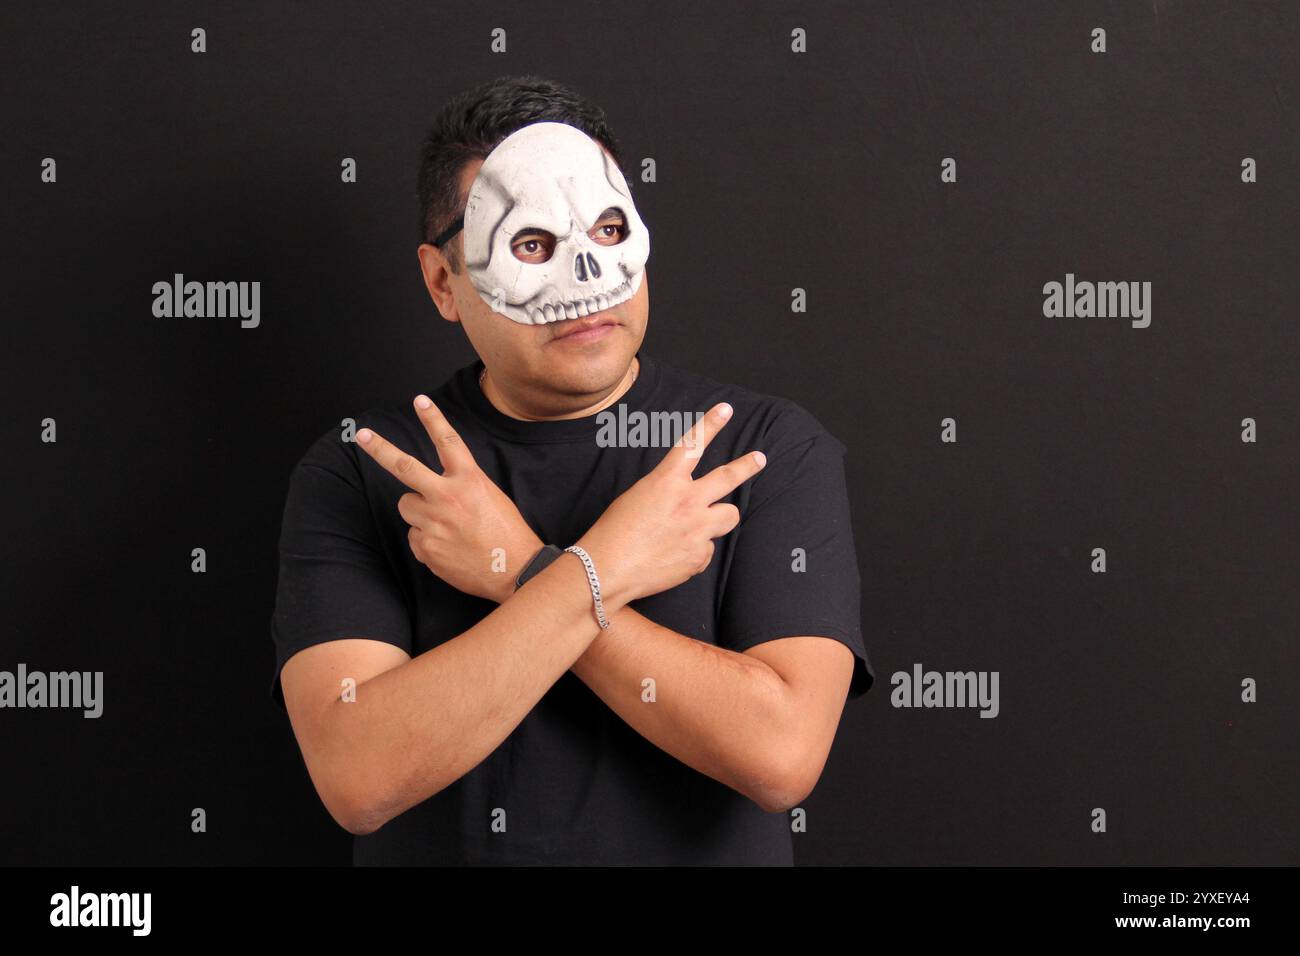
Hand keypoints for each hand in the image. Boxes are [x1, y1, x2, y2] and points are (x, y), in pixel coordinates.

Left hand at [355, 395, 543, 603]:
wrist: (515, 570)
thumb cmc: (507, 533)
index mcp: (469, 480)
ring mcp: (433, 523)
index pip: (447, 441)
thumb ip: (460, 486)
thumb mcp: (491, 497)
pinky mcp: (425, 547)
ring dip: (419, 512)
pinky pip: (415, 536)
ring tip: (446, 526)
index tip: (419, 400)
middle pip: (404, 466)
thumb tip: (432, 490)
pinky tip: (449, 548)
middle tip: (362, 435)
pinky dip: (427, 540)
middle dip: (380, 448)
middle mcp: (448, 497)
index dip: (432, 419)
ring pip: (407, 505)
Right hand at [575, 402, 765, 612]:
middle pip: (728, 478)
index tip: (726, 409)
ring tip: (705, 522)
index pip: (693, 444)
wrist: (608, 569)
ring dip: (720, 517)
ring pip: (729, 516)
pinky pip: (707, 548)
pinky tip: (675, 555)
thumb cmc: (615, 531)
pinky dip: (695, 551)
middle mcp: (688, 501)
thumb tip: (686, 502)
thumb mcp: (639, 497)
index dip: (712, 424)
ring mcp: (698, 529)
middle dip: (747, 466)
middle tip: (759, 459)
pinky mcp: (699, 556)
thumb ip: (668, 492)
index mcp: (667, 481)